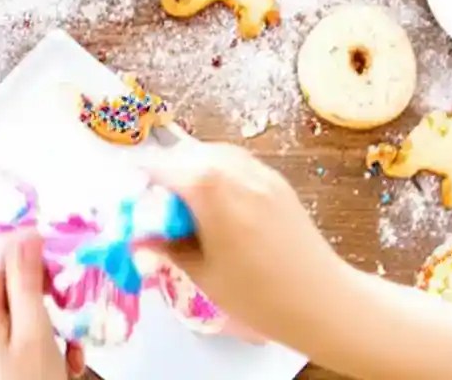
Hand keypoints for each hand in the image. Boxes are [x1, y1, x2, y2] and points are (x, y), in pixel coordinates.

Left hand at [0, 231, 85, 379]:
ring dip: (58, 312)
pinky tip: (65, 356)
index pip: (5, 244)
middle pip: (18, 269)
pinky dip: (50, 333)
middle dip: (53, 284)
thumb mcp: (32, 330)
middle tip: (77, 300)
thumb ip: (27, 279)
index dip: (39, 245)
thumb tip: (27, 234)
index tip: (71, 256)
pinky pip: (28, 319)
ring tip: (73, 339)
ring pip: (30, 297)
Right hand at [142, 143, 342, 347]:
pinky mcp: (277, 180)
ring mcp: (260, 172)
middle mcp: (235, 170)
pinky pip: (237, 162)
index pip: (161, 167)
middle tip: (155, 202)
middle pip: (187, 153)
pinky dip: (217, 172)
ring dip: (192, 167)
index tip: (130, 196)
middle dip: (166, 171)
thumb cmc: (257, 295)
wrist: (321, 300)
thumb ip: (167, 246)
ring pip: (213, 152)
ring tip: (184, 201)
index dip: (140, 179)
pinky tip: (214, 201)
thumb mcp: (201, 272)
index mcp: (210, 189)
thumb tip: (138, 236)